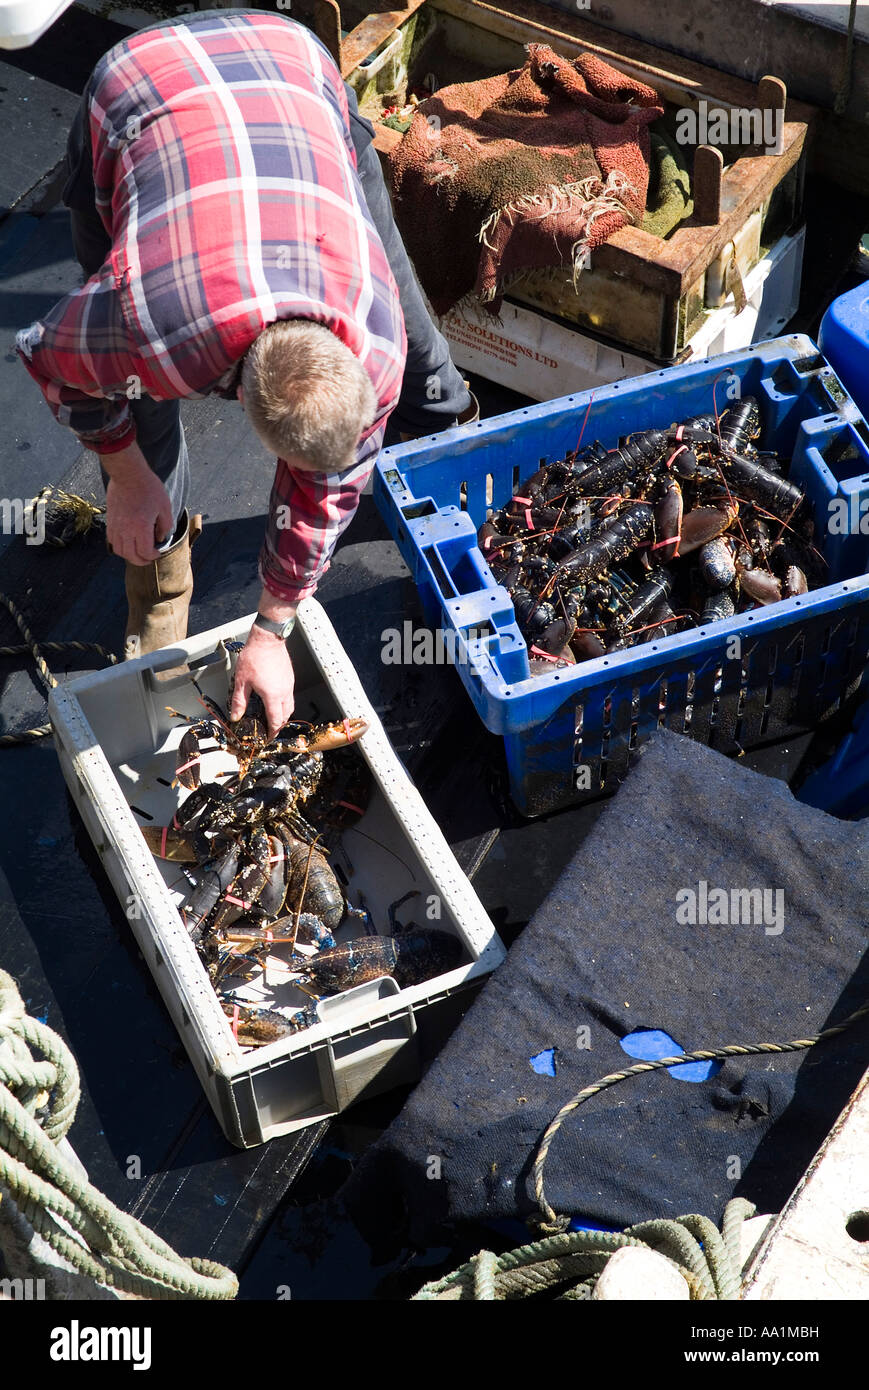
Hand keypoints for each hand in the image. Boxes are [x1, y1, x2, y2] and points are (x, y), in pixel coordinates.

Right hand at [104, 448, 173, 563]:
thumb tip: (160, 538)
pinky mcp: (110, 520)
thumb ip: (165, 526)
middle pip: (131, 556)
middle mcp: (126, 530)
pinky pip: (112, 540)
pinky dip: (119, 546)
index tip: (158, 552)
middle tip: (149, 558)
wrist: (128, 474)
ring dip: (129, 555)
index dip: (153, 556)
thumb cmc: (148, 488)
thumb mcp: (165, 507)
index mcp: (141, 527)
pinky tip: (127, 542)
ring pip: (119, 550)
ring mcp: (115, 526)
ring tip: (138, 552)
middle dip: (141, 561)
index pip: (145, 552)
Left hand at [230, 626, 294, 736]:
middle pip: (286, 716)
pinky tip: (275, 700)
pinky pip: (290, 696)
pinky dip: (284, 704)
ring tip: (273, 717)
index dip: (272, 732)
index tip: (267, 738)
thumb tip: (236, 716)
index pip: (275, 721)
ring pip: (290, 707)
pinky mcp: (290, 678)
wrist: (268, 640)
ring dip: (283, 715)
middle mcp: (284, 692)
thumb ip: (240, 701)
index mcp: (273, 696)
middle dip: (278, 725)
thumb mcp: (242, 681)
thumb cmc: (255, 656)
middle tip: (270, 730)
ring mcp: (289, 685)